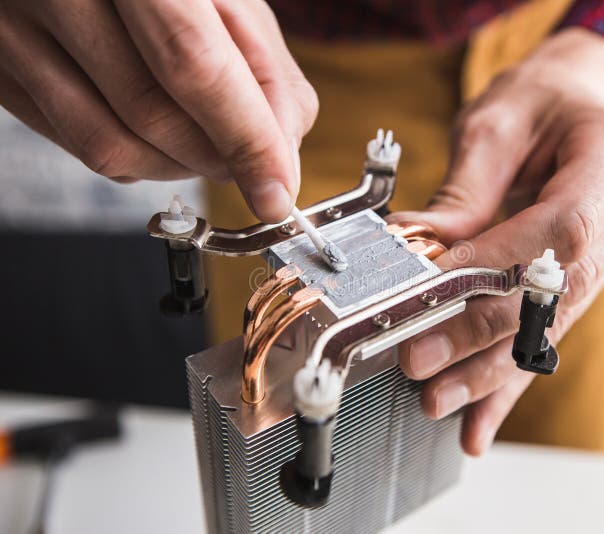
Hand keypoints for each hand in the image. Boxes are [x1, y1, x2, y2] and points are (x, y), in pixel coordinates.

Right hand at [0, 0, 316, 221]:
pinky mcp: (0, 72)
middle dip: (217, 159)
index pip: (193, 65)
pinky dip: (135, 159)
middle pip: (152, 116)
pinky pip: (77, 146)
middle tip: (249, 163)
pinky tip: (158, 134)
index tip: (276, 194)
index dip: (244, 140)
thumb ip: (266, 71)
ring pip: (109, 147)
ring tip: (206, 144)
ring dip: (177, 168)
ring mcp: (14, 31)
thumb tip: (280, 158)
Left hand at [392, 28, 603, 455]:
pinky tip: (479, 423)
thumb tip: (418, 249)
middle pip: (557, 290)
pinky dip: (508, 380)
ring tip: (439, 399)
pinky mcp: (584, 281)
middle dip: (484, 331)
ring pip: (551, 326)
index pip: (563, 227)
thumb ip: (465, 191)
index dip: (500, 265)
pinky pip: (547, 335)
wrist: (579, 103)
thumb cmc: (540, 101)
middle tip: (422, 361)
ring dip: (490, 369)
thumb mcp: (496, 124)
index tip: (435, 289)